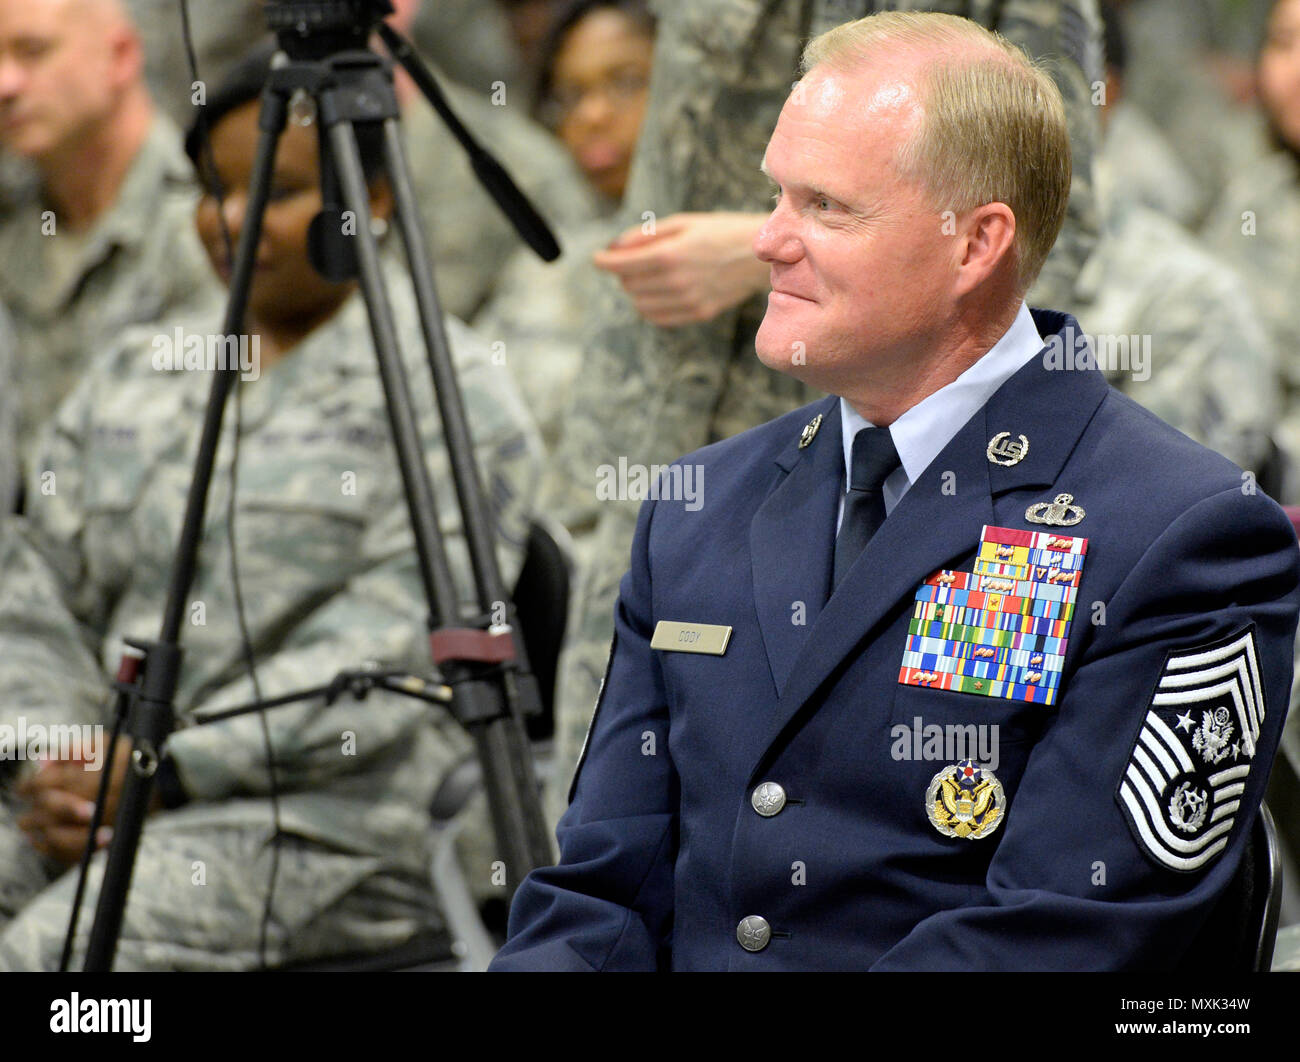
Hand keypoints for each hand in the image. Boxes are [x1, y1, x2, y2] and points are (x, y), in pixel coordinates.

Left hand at [14, 744, 151, 867]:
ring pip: (62, 836)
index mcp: (104, 776)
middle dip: (38, 806)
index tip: (24, 786)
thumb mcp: (107, 744)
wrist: (162, 784)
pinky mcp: (106, 844)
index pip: (59, 782)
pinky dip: (55, 850)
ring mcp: (105, 826)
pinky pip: (74, 854)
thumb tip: (44, 761)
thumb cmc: (131, 759)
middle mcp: (105, 803)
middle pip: (56, 810)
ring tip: (30, 824)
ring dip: (41, 830)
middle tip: (28, 804)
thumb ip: (75, 750)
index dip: (36, 783)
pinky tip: (42, 841)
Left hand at [592, 212, 770, 326]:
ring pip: (641, 304)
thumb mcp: (683, 223)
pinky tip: (656, 293)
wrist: (761, 255)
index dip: (604, 261)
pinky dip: (649, 306)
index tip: (597, 258)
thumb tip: (615, 247)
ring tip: (645, 276)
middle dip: (623, 272)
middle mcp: (677, 281)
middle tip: (630, 261)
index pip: (622, 264)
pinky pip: (659, 317)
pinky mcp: (698, 313)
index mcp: (671, 254)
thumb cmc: (721, 231)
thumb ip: (646, 234)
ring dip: (635, 290)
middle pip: (629, 285)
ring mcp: (688, 301)